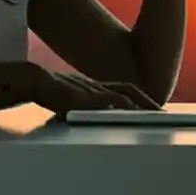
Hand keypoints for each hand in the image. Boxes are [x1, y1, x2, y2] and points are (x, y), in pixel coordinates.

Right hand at [28, 66, 160, 112]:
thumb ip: (81, 100)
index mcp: (95, 85)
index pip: (122, 88)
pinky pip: (112, 100)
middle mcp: (98, 85)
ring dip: (141, 103)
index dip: (137, 96)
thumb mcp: (70, 95)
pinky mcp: (88, 97)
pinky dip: (125, 104)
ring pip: (126, 94)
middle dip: (146, 100)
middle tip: (159, 111)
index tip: (149, 104)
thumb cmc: (48, 90)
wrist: (36, 81)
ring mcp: (94, 89)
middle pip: (129, 89)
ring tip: (154, 113)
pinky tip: (134, 110)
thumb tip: (86, 109)